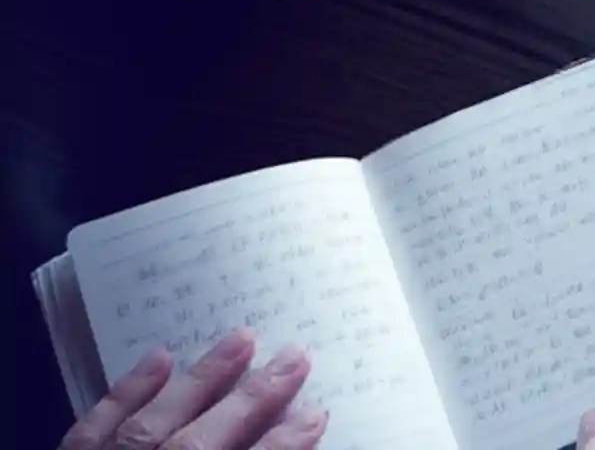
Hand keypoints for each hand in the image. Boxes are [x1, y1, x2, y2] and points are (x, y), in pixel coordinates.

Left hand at [60, 328, 326, 449]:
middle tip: (296, 357)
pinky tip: (159, 358)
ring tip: (242, 339)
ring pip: (151, 426)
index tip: (317, 414)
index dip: (284, 446)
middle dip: (254, 400)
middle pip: (202, 443)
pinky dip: (127, 392)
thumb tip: (295, 431)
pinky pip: (93, 428)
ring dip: (201, 381)